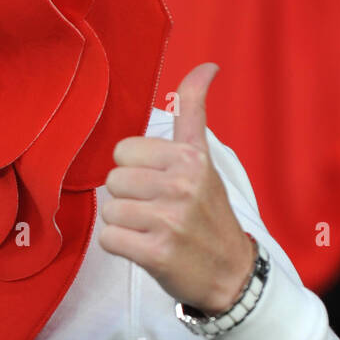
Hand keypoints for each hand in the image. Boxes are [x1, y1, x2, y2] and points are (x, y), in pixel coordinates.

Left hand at [99, 62, 255, 314]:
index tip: (160, 184)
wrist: (231, 273)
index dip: (135, 170)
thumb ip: (194, 112)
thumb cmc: (209, 213)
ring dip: (125, 224)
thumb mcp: (204, 159)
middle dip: (129, 198)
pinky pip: (108, 239)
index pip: (123, 151)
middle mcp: (181, 186)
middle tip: (157, 211)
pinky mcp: (156, 253)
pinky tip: (145, 249)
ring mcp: (169, 220)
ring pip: (109, 210)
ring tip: (153, 231)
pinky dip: (121, 247)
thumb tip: (207, 65)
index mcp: (189, 158)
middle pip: (113, 180)